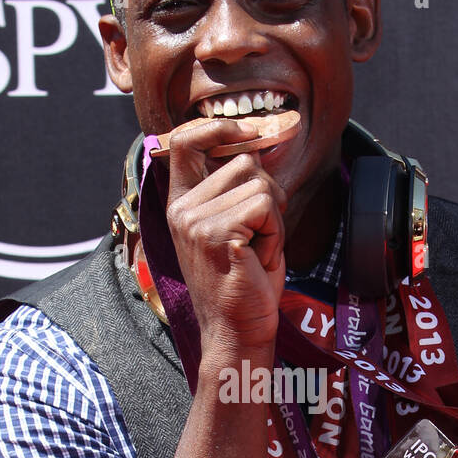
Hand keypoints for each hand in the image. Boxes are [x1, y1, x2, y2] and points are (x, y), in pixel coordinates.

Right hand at [165, 116, 288, 355]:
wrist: (238, 330)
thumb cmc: (244, 283)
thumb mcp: (238, 227)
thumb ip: (240, 188)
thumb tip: (262, 143)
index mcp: (182, 204)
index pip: (184, 142)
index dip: (217, 127)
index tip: (246, 130)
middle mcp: (182, 208)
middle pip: (243, 162)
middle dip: (267, 194)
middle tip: (261, 235)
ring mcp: (195, 220)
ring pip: (258, 182)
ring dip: (273, 217)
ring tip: (258, 250)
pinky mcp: (215, 232)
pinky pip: (265, 207)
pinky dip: (275, 233)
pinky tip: (260, 258)